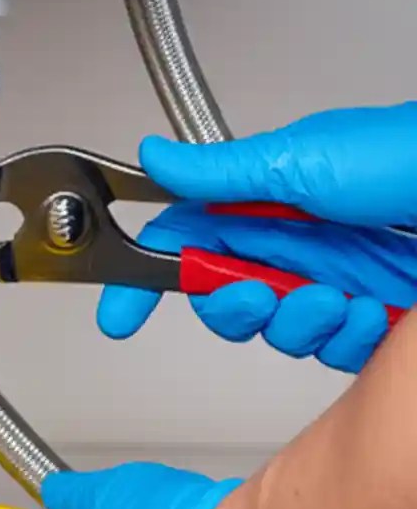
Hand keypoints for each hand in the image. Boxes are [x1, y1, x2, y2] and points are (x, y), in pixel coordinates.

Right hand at [98, 102, 416, 371]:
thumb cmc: (407, 159)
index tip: (120, 316)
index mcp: (264, 203)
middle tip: (260, 292)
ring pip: (273, 331)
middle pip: (221, 297)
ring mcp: (328, 279)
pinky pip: (328, 350)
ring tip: (337, 298)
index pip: (182, 243)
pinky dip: (345, 338)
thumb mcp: (302, 159)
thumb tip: (154, 159)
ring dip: (299, 322)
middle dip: (235, 306)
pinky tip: (369, 313)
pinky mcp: (365, 314)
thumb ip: (220, 171)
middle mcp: (291, 243)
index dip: (143, 282)